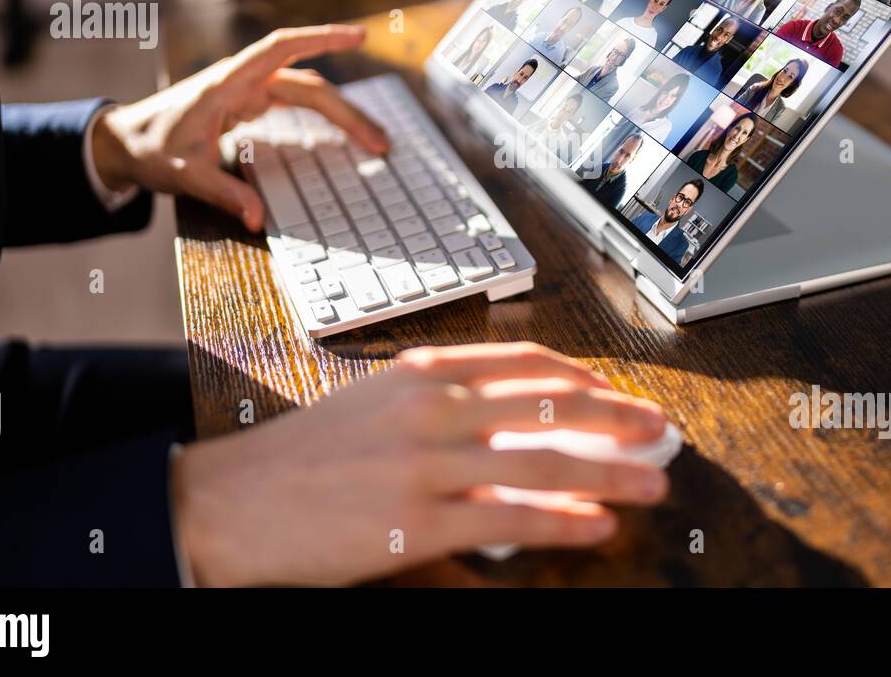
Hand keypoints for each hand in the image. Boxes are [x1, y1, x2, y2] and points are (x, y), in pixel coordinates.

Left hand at [92, 25, 387, 230]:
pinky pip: (299, 103)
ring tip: (375, 141)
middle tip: (381, 142)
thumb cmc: (150, 150)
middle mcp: (244, 81)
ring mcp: (249, 92)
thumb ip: (222, 193)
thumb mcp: (182, 175)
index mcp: (228, 84)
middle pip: (310, 85)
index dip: (321, 39)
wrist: (126, 142)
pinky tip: (347, 131)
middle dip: (349, 111)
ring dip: (344, 115)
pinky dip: (327, 115)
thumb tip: (257, 219)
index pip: (281, 49)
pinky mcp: (252, 104)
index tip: (358, 37)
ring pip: (309, 94)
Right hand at [171, 343, 669, 586]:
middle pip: (551, 406)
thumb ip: (442, 404)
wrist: (231, 502)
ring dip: (611, 473)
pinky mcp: (416, 522)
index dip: (583, 379)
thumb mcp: (375, 404)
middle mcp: (432, 407)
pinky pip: (511, 520)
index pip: (525, 363)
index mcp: (422, 371)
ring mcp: (427, 463)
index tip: (616, 393)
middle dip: (617, 419)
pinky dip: (564, 522)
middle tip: (659, 431)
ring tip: (651, 483)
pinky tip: (597, 527)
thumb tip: (510, 423)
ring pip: (544, 461)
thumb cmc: (303, 454)